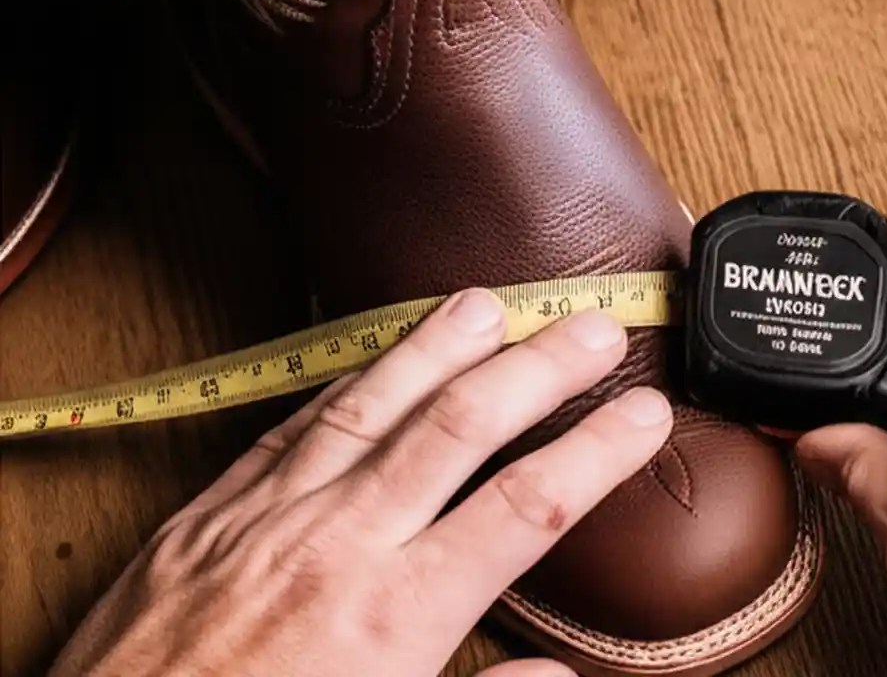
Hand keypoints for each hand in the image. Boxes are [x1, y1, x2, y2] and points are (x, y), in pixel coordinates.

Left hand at [50, 290, 672, 676]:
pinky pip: (291, 426)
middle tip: (592, 324)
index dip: (597, 449)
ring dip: (438, 346)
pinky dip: (342, 385)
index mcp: (399, 617)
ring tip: (488, 301)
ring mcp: (270, 517)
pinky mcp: (210, 512)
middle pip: (463, 426)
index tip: (644, 411)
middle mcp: (341, 546)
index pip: (528, 505)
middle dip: (538, 366)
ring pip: (374, 404)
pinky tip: (373, 358)